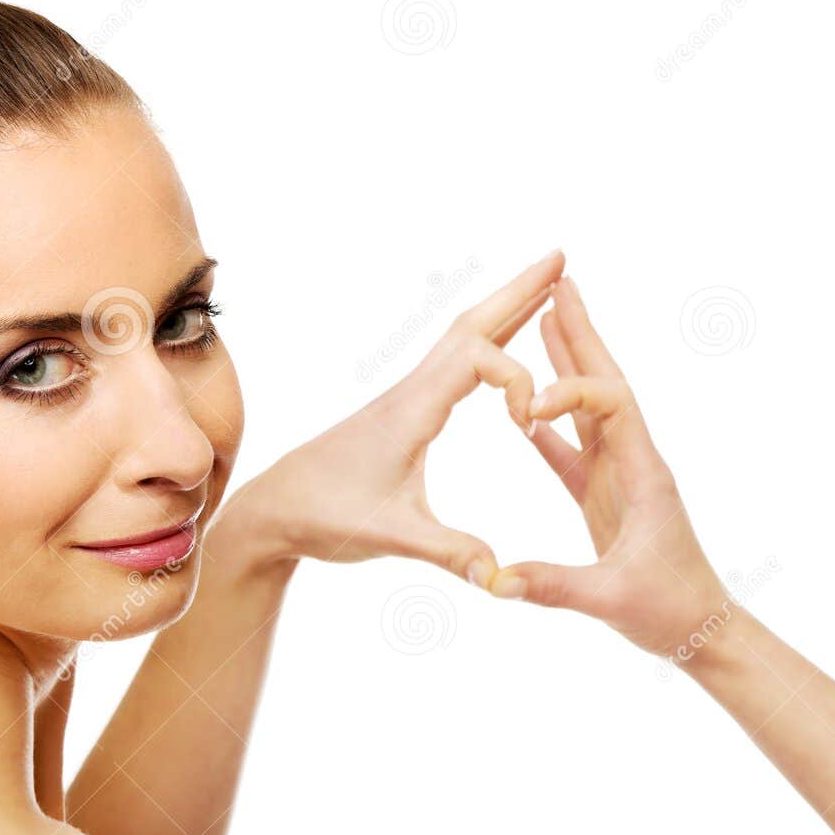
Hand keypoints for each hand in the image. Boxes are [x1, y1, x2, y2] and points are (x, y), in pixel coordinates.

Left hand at [225, 250, 562, 585]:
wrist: (273, 512)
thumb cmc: (326, 518)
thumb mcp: (391, 537)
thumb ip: (448, 552)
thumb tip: (499, 576)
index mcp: (412, 410)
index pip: (477, 359)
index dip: (517, 379)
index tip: (529, 422)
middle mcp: (411, 391)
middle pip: (472, 324)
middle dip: (519, 291)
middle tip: (561, 257)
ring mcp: (408, 397)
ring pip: (463, 338)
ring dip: (506, 309)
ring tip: (546, 286)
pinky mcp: (405, 411)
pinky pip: (456, 362)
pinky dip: (489, 342)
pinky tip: (502, 348)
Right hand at [489, 275, 732, 657]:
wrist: (699, 628)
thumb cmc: (669, 611)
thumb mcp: (611, 601)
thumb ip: (555, 586)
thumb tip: (497, 580)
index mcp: (645, 475)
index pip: (612, 406)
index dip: (571, 392)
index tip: (526, 406)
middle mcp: (635, 463)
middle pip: (607, 384)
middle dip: (582, 334)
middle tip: (559, 285)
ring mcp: (620, 477)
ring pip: (591, 408)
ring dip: (568, 364)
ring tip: (545, 319)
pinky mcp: (606, 496)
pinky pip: (574, 448)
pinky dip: (550, 423)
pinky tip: (526, 406)